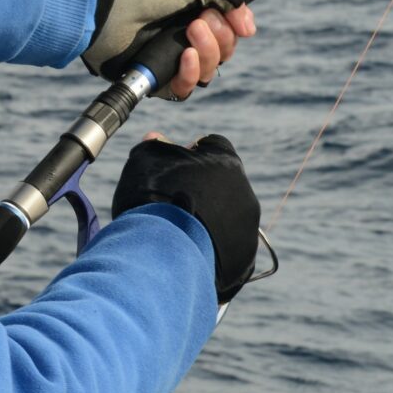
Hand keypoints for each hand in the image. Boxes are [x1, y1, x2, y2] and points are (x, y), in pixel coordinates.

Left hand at [71, 0, 259, 98]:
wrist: (108, 6)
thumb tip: (247, 25)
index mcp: (194, 7)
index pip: (230, 25)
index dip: (239, 25)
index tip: (242, 24)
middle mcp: (185, 32)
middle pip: (225, 48)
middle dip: (221, 35)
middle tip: (201, 20)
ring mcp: (171, 56)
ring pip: (210, 68)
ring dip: (208, 50)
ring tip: (190, 31)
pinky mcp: (158, 78)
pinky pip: (187, 87)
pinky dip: (191, 72)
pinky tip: (184, 56)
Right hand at [111, 132, 260, 301]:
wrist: (163, 249)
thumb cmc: (152, 198)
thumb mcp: (144, 161)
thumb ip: (153, 147)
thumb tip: (154, 138)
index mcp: (226, 159)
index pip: (210, 147)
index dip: (188, 155)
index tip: (171, 169)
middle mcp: (244, 189)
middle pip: (220, 183)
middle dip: (200, 189)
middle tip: (172, 203)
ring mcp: (248, 224)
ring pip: (226, 216)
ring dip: (207, 219)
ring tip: (178, 231)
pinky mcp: (245, 254)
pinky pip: (228, 246)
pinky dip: (211, 246)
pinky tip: (188, 249)